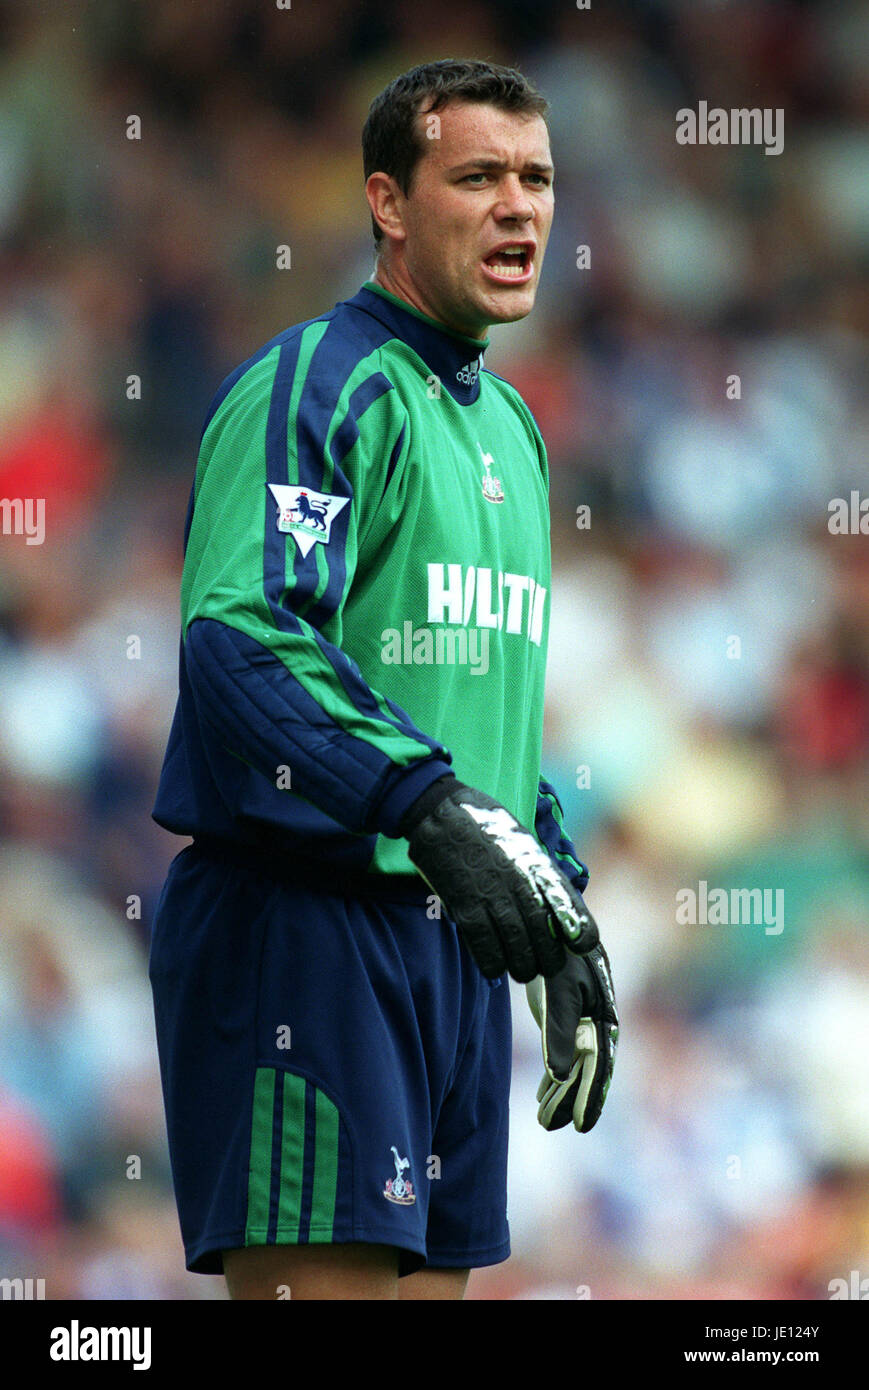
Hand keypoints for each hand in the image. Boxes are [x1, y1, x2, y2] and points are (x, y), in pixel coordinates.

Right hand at [403, 777, 598, 982]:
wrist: (441, 812)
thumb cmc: (484, 826)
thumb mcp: (523, 844)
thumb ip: (539, 875)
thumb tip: (555, 908)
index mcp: (541, 870)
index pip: (575, 914)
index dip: (582, 937)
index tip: (580, 947)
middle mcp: (523, 887)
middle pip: (546, 943)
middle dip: (548, 962)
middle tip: (543, 966)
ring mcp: (495, 899)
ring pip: (518, 954)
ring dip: (521, 968)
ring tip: (519, 968)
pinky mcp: (467, 908)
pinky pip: (486, 951)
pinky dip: (492, 964)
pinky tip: (493, 964)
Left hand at [526, 933, 617, 1131]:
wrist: (555, 922)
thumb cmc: (560, 955)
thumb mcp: (561, 991)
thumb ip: (560, 1032)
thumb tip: (561, 1075)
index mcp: (604, 1017)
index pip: (600, 1067)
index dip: (591, 1097)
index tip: (581, 1127)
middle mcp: (597, 1022)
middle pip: (586, 1071)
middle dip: (570, 1100)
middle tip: (549, 1125)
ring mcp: (583, 1019)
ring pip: (574, 1065)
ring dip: (560, 1092)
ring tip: (543, 1119)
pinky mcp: (568, 1014)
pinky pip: (564, 1052)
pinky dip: (554, 1075)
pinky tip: (544, 1094)